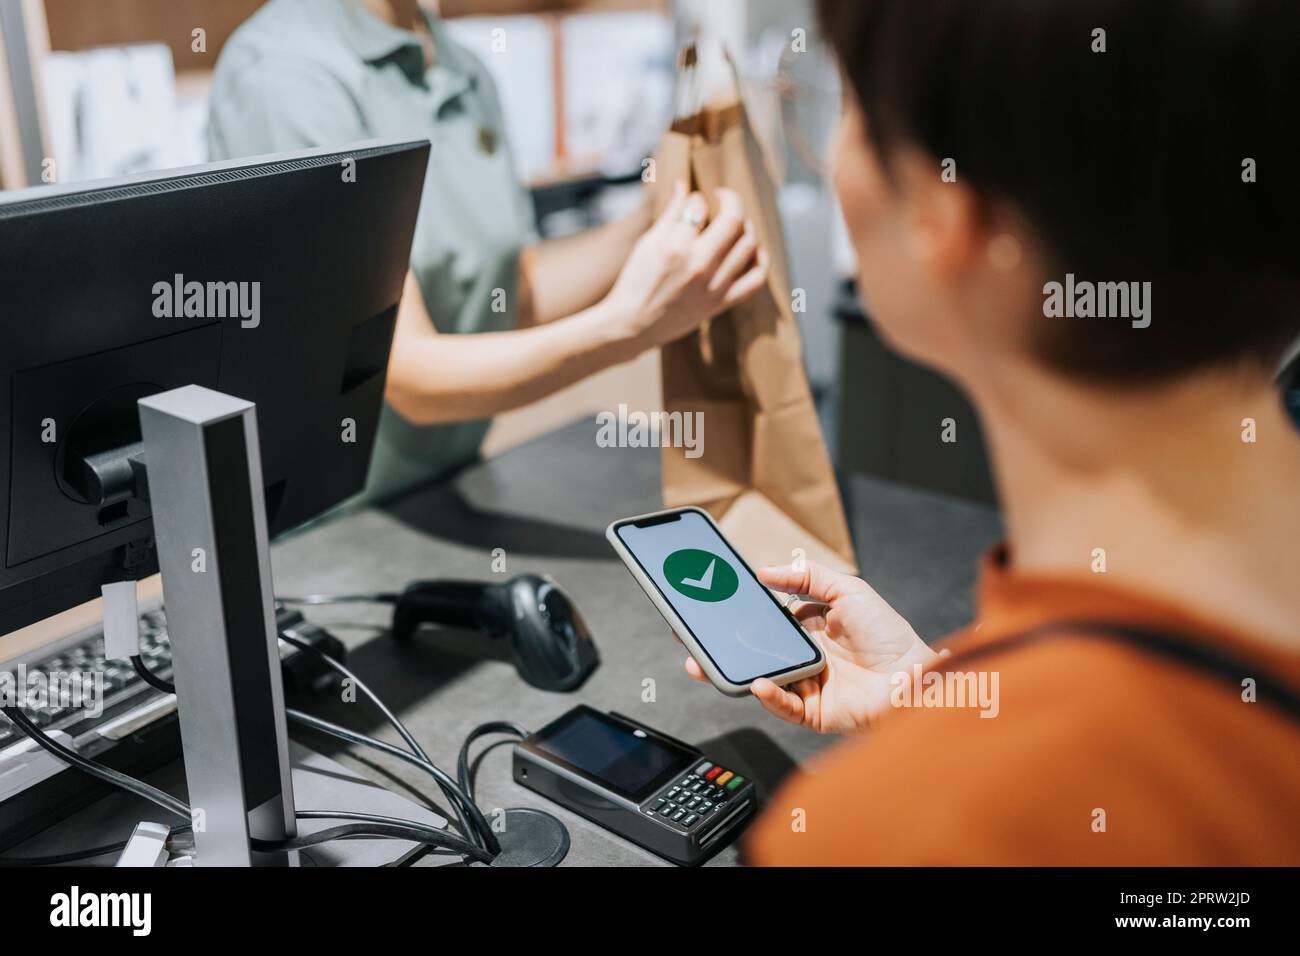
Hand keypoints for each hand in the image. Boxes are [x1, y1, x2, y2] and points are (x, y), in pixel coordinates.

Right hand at [605, 182, 768, 349]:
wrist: (632, 326)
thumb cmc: (635, 282)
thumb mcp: (647, 243)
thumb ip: (671, 213)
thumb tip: (685, 184)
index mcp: (676, 249)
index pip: (700, 206)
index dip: (699, 197)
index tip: (695, 200)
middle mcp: (699, 267)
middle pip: (734, 221)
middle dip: (731, 202)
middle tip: (723, 200)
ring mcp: (713, 287)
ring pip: (749, 245)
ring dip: (746, 227)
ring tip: (734, 223)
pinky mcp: (721, 304)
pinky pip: (755, 280)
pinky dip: (760, 261)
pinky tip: (753, 250)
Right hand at [683, 561, 938, 733]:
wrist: (914, 676)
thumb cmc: (889, 634)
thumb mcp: (848, 589)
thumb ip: (806, 576)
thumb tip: (764, 570)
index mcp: (809, 628)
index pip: (764, 620)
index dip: (738, 614)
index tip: (711, 604)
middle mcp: (803, 657)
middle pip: (752, 651)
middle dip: (719, 646)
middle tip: (688, 637)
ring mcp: (805, 685)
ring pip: (758, 678)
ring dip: (729, 672)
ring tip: (703, 663)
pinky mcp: (812, 712)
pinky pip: (782, 705)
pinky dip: (767, 695)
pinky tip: (756, 683)